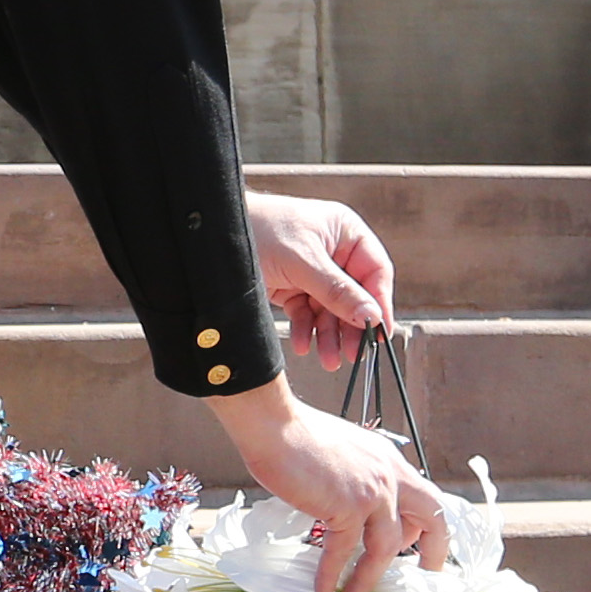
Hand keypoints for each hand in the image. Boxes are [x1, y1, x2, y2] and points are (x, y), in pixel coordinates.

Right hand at [205, 375, 448, 591]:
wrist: (275, 424)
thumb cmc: (296, 434)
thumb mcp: (343, 451)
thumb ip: (355, 476)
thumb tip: (346, 503)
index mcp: (389, 461)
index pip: (424, 498)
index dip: (422, 526)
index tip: (415, 548)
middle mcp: (389, 475)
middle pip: (431, 518)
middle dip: (433, 553)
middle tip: (420, 579)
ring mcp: (372, 491)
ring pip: (387, 547)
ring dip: (369, 578)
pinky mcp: (347, 506)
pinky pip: (343, 552)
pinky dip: (331, 575)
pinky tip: (323, 590)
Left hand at [245, 190, 396, 374]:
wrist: (211, 233)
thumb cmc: (261, 230)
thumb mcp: (303, 262)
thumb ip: (338, 291)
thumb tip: (372, 316)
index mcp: (345, 233)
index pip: (375, 272)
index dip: (379, 303)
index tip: (379, 333)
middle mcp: (332, 251)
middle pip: (353, 296)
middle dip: (350, 326)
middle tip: (352, 355)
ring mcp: (311, 270)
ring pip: (329, 309)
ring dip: (328, 335)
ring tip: (327, 361)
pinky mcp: (290, 285)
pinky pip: (305, 312)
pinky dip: (305, 329)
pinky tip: (302, 345)